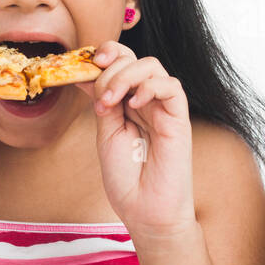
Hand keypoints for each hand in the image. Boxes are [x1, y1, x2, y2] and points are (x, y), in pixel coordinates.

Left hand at [74, 41, 194, 242]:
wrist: (145, 211)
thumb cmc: (127, 179)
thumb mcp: (106, 134)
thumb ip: (102, 102)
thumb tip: (85, 73)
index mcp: (127, 103)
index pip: (121, 62)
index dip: (105, 53)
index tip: (86, 63)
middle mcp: (146, 101)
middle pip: (134, 58)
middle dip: (111, 67)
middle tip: (99, 97)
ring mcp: (163, 109)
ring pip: (152, 66)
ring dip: (126, 76)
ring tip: (111, 103)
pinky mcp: (179, 119)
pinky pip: (171, 87)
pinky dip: (150, 87)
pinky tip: (135, 105)